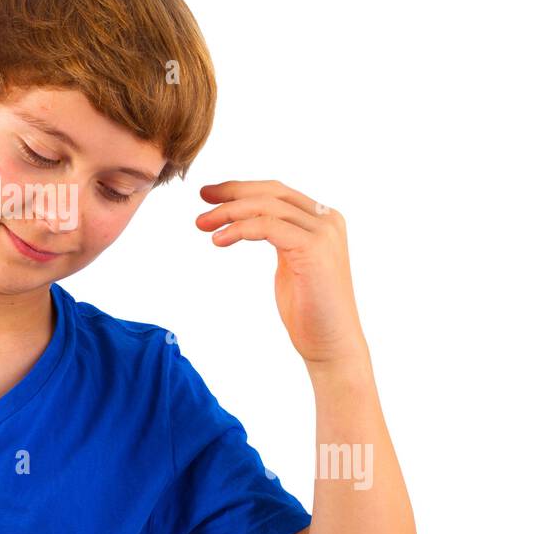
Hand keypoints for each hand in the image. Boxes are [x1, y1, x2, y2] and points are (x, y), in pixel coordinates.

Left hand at [195, 179, 368, 366]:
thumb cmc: (309, 309)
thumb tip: (247, 222)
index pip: (277, 192)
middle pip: (271, 192)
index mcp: (323, 220)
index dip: (242, 189)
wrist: (331, 344)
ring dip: (229, 212)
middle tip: (202, 197)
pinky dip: (238, 229)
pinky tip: (219, 240)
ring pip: (266, 207)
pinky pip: (266, 226)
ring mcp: (323, 233)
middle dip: (232, 192)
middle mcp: (327, 220)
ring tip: (203, 224)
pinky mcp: (313, 249)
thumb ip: (279, 236)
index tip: (210, 194)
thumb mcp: (290, 262)